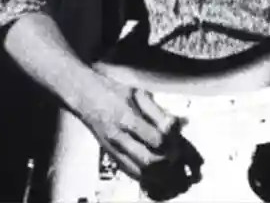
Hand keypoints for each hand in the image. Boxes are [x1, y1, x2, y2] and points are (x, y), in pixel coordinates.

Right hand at [76, 77, 198, 198]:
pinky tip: (156, 171)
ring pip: (140, 170)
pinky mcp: (111, 156)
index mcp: (128, 118)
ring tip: (170, 166)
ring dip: (159, 172)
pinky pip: (130, 172)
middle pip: (149, 160)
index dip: (172, 144)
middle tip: (177, 157)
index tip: (181, 143)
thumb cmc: (116, 93)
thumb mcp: (140, 94)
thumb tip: (181, 123)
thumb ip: (160, 111)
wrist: (87, 98)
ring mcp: (114, 149)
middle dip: (167, 161)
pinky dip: (146, 175)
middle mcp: (119, 136)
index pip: (156, 138)